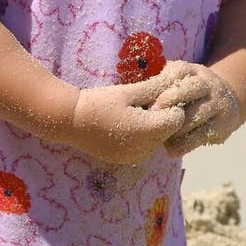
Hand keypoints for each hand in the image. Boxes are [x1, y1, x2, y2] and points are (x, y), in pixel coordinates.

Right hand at [69, 62, 211, 164]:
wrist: (68, 121)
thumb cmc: (98, 102)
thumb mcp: (128, 91)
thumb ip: (155, 89)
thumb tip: (176, 85)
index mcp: (147, 131)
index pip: (177, 119)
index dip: (170, 106)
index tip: (155, 96)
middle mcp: (144, 149)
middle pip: (168, 131)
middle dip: (161, 116)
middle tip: (143, 102)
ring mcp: (134, 157)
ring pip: (157, 140)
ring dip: (152, 127)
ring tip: (132, 112)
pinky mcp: (124, 160)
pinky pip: (144, 147)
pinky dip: (141, 136)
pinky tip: (124, 124)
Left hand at [152, 62, 241, 157]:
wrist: (228, 103)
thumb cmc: (190, 94)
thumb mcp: (180, 81)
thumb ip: (161, 84)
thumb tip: (136, 95)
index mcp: (194, 71)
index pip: (179, 71)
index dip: (163, 83)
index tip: (146, 96)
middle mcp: (209, 84)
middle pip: (192, 88)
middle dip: (171, 99)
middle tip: (153, 112)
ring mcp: (218, 104)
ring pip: (197, 114)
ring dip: (176, 126)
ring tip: (157, 136)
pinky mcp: (222, 125)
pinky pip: (203, 134)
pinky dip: (185, 144)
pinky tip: (171, 150)